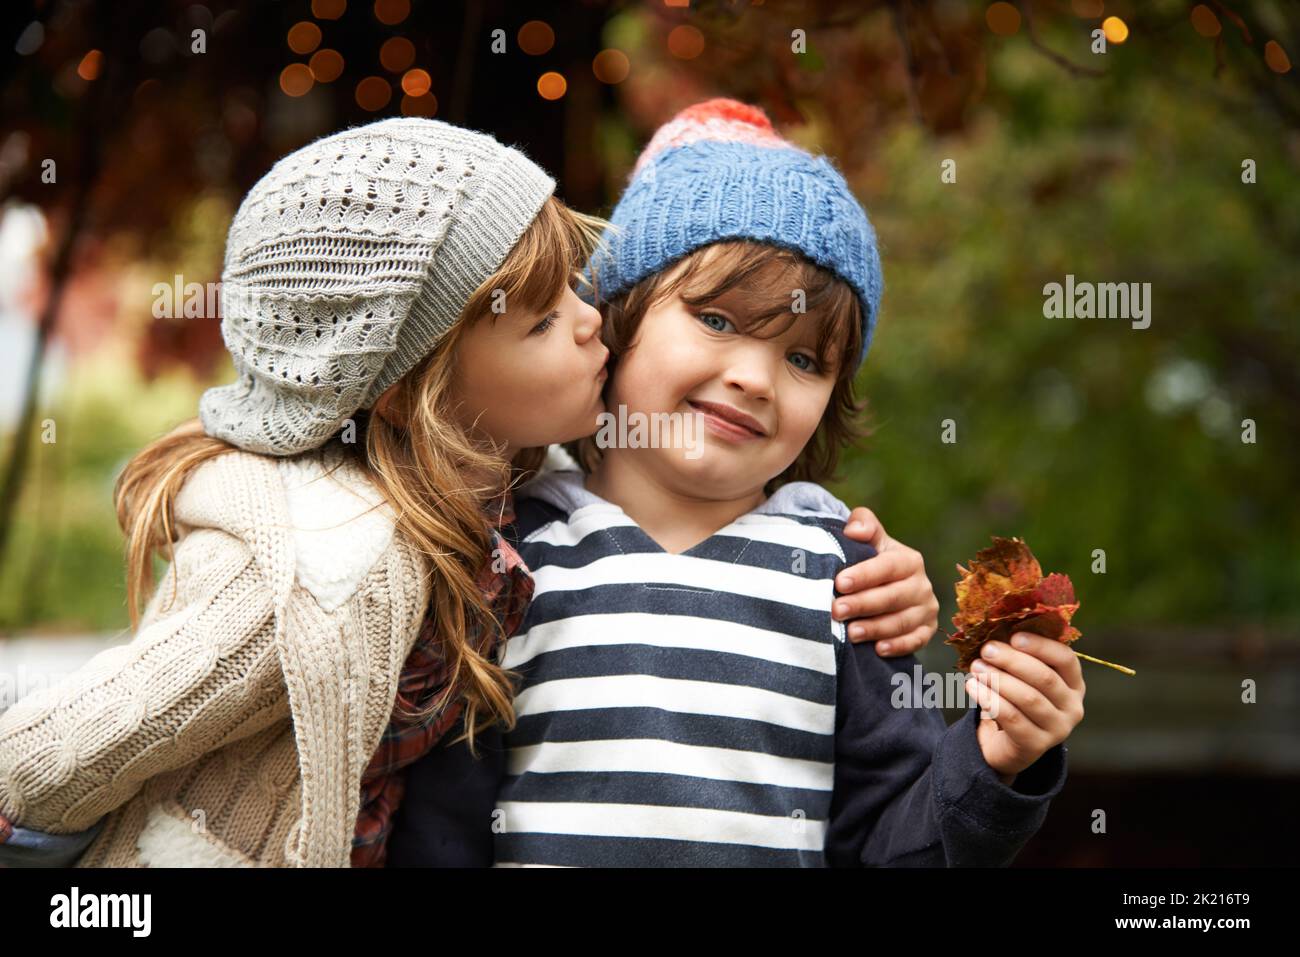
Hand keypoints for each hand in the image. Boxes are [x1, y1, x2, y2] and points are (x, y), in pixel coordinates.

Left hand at [834, 506, 939, 656]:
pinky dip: (898, 646)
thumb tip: (854, 530)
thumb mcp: (868, 539)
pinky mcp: (926, 630)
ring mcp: (926, 609)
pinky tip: (878, 649)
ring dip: (875, 629)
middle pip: (893, 597)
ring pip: (901, 622)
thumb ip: (863, 525)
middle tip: (836, 610)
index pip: (887, 567)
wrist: (883, 585)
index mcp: (909, 560)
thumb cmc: (869, 559)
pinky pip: (916, 641)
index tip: (840, 582)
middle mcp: (922, 585)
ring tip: (850, 633)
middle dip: (863, 604)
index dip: (864, 575)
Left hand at [964, 631, 1086, 779]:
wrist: (1009, 743)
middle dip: (1013, 661)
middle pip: (1045, 678)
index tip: (1014, 636)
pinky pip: (1012, 718)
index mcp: (1074, 683)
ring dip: (998, 679)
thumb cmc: (1017, 698)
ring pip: (1028, 698)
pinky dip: (989, 699)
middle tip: (986, 649)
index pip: (1066, 659)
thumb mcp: (1023, 676)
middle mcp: (1073, 706)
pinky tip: (972, 686)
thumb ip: (1018, 654)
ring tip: (976, 667)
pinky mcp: (1037, 745)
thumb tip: (997, 626)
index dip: (1041, 645)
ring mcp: (1058, 728)